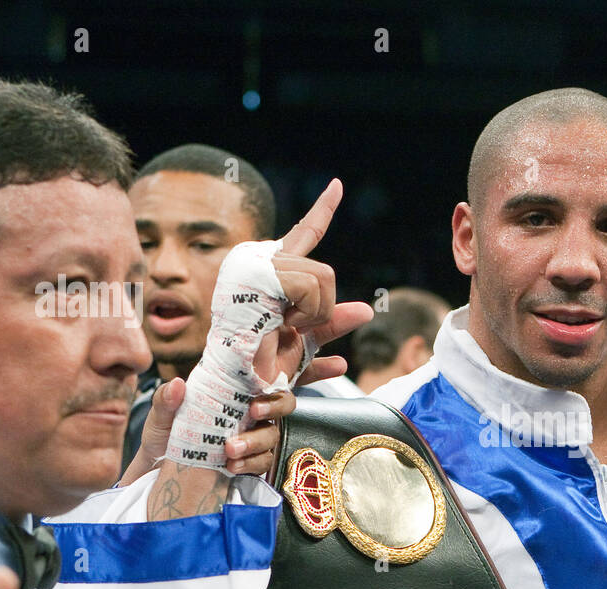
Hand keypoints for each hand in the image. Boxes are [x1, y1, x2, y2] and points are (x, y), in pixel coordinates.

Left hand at [121, 378, 298, 483]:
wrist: (157, 470)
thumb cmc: (163, 436)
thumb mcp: (160, 416)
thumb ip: (166, 399)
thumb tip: (178, 384)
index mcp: (232, 396)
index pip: (265, 384)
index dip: (271, 389)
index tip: (254, 401)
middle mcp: (247, 415)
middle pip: (282, 406)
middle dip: (274, 409)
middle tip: (253, 414)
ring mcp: (251, 439)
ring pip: (271, 436)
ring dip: (255, 441)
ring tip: (230, 450)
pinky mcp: (248, 462)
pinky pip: (262, 463)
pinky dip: (250, 464)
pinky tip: (232, 466)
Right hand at [252, 178, 372, 386]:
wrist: (239, 385)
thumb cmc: (263, 369)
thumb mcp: (306, 345)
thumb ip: (332, 325)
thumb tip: (367, 311)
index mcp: (272, 271)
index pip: (304, 234)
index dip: (323, 210)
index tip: (337, 185)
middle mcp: (260, 259)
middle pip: (324, 272)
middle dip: (321, 310)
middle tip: (292, 330)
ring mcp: (256, 262)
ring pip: (322, 277)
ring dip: (314, 313)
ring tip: (285, 328)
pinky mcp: (258, 271)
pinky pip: (312, 284)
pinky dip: (309, 312)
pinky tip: (283, 323)